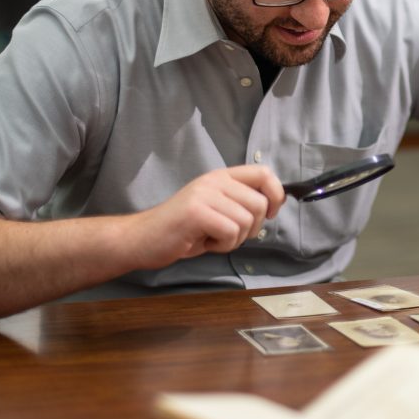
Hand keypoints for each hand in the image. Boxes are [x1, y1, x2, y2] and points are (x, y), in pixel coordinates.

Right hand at [127, 165, 285, 268]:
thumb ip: (239, 203)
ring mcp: (205, 194)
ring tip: (212, 237)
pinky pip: (230, 232)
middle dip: (252, 228)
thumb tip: (272, 206)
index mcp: (221, 177)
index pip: (264, 173)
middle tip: (229, 234)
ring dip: (234, 239)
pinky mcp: (196, 212)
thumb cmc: (181, 229)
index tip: (268, 214)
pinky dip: (222, 245)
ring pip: (246, 221)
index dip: (276, 195)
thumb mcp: (216, 209)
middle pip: (259, 203)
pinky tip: (204, 242)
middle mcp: (214, 180)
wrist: (142, 238)